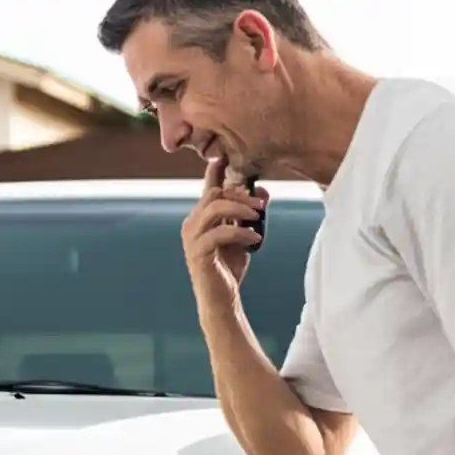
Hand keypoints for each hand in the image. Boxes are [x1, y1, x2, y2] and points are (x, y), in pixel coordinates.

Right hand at [182, 157, 267, 300]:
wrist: (222, 299)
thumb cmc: (229, 267)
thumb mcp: (243, 235)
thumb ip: (248, 215)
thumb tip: (263, 192)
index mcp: (200, 217)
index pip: (208, 187)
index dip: (217, 170)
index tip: (228, 155)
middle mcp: (192, 224)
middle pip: (213, 194)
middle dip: (239, 194)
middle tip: (261, 204)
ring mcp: (192, 238)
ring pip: (213, 208)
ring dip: (239, 209)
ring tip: (258, 216)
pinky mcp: (197, 252)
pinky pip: (219, 233)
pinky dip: (240, 232)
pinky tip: (254, 237)